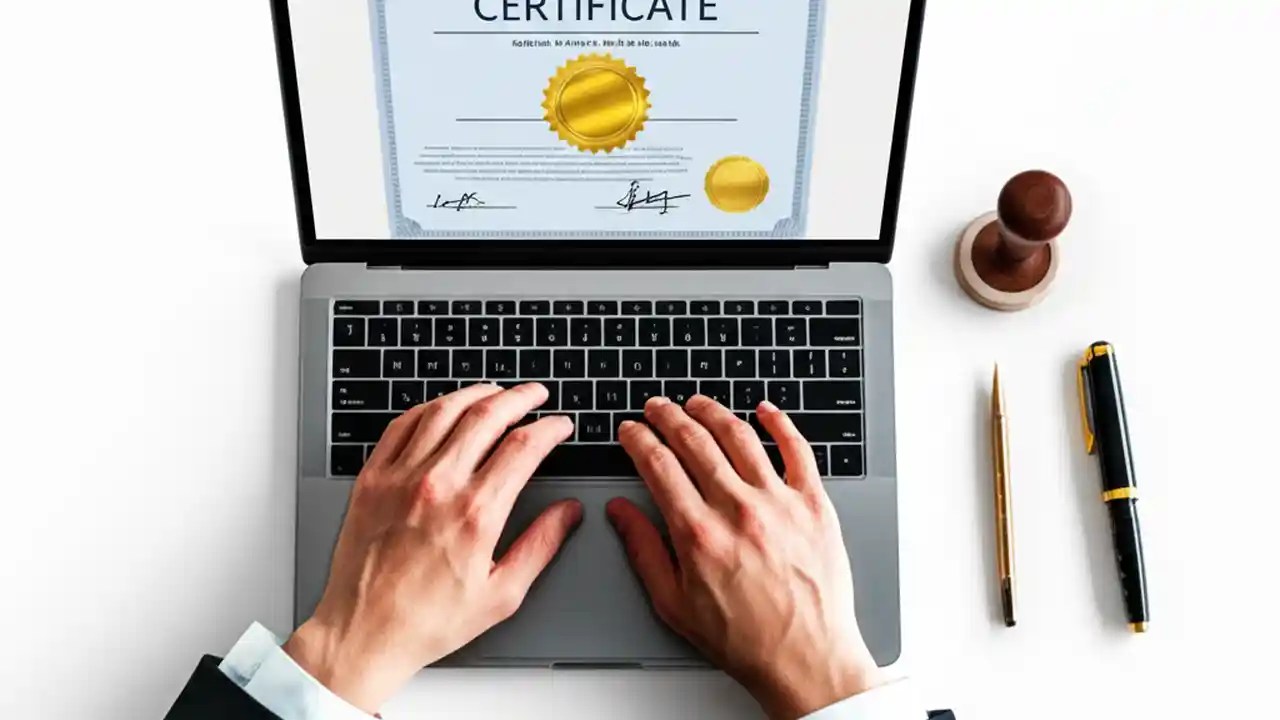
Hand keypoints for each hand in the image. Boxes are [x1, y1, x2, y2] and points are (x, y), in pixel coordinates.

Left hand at [284, 383, 579, 713]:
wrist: (363, 634)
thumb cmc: (429, 621)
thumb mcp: (501, 594)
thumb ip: (540, 546)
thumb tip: (568, 514)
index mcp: (476, 514)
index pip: (524, 446)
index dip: (550, 427)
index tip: (560, 424)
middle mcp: (438, 486)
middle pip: (487, 416)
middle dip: (519, 398)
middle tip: (534, 394)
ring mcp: (400, 477)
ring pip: (444, 411)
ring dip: (476, 394)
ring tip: (494, 392)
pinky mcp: (372, 479)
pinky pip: (402, 425)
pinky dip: (428, 408)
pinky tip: (442, 409)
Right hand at [609, 396, 885, 719]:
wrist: (805, 659)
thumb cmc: (743, 639)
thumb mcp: (674, 603)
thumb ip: (643, 550)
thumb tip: (619, 513)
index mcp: (697, 532)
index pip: (657, 464)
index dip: (638, 439)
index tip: (631, 430)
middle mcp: (737, 509)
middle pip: (694, 441)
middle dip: (668, 416)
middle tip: (657, 407)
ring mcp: (779, 502)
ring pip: (740, 435)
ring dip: (713, 412)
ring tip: (697, 404)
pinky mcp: (814, 504)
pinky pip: (798, 449)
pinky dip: (781, 423)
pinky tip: (766, 410)